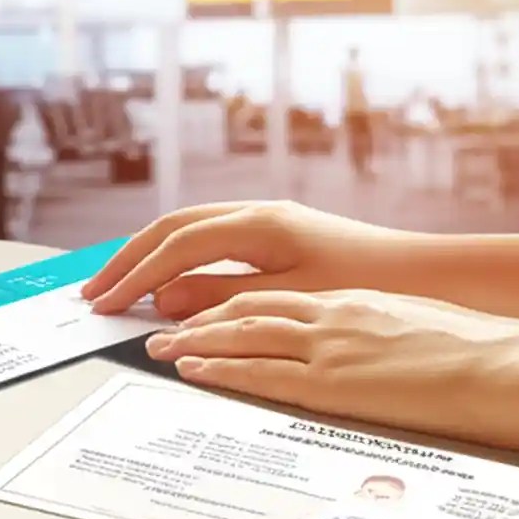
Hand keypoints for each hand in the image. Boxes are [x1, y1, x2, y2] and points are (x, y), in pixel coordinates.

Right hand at [82, 201, 411, 316]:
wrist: (424, 273)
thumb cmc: (366, 287)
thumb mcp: (290, 300)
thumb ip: (223, 298)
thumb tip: (166, 299)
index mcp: (258, 225)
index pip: (175, 246)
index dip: (135, 276)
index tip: (104, 305)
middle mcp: (256, 213)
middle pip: (171, 227)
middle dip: (128, 260)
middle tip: (94, 292)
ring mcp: (264, 219)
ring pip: (186, 228)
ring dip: (148, 255)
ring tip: (119, 284)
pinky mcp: (275, 234)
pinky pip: (207, 238)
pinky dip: (176, 257)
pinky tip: (168, 280)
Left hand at [144, 289, 518, 450]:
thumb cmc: (492, 354)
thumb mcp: (427, 328)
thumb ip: (389, 330)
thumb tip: (381, 344)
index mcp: (357, 302)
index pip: (276, 296)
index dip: (232, 301)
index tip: (202, 307)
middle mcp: (336, 314)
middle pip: (246, 306)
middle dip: (197, 315)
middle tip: (160, 323)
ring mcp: (333, 345)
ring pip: (243, 333)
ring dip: (193, 340)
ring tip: (159, 347)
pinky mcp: (336, 382)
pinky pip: (261, 373)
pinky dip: (220, 369)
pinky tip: (192, 370)